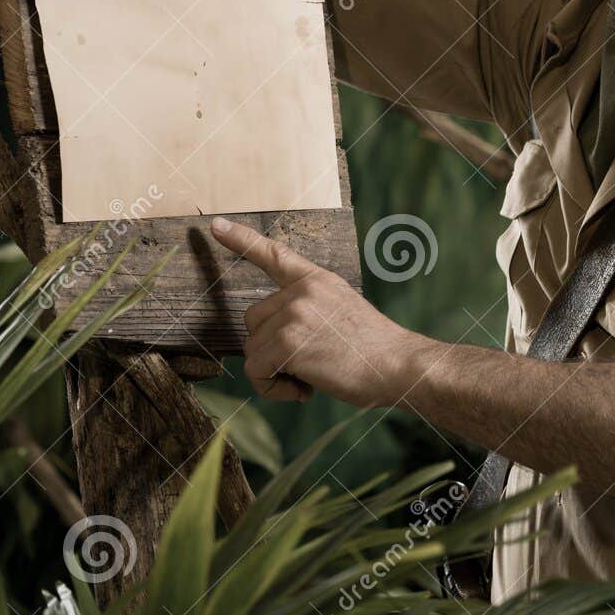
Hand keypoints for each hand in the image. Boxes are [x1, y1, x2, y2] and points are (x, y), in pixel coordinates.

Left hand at [210, 216, 418, 408]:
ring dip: (275, 372)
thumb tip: (274, 336)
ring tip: (312, 376)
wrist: (398, 366)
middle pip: (253, 322)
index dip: (242, 240)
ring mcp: (293, 314)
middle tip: (308, 365)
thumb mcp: (342, 312)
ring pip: (253, 350)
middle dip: (271, 349)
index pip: (274, 254)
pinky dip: (273, 388)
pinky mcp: (287, 342)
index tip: (216, 225)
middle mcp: (302, 291)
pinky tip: (305, 389)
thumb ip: (309, 310)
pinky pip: (257, 371)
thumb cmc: (373, 350)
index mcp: (317, 280)